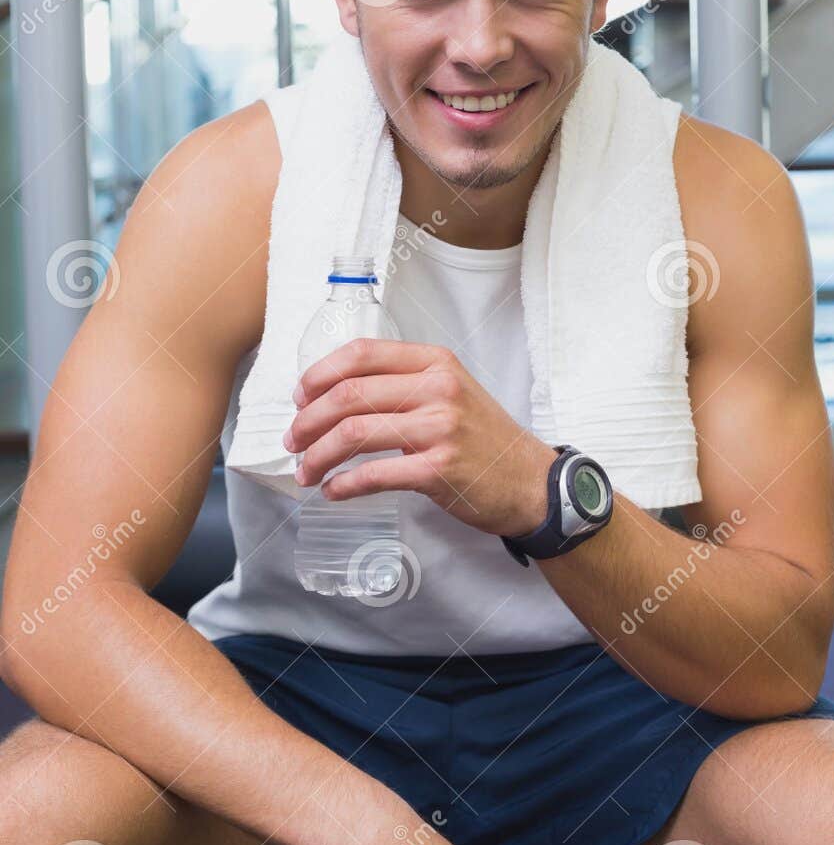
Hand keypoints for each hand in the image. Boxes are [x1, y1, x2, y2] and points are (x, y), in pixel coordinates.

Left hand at [283, 336, 557, 535]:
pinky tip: (333, 491)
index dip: (318, 375)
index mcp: (434, 362)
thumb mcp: (450, 391)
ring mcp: (440, 428)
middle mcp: (437, 388)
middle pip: (349, 394)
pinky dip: (343, 485)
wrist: (529, 481)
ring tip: (305, 471)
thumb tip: (333, 395)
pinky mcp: (439, 469)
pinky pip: (374, 475)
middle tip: (293, 440)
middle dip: (308, 420)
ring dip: (318, 455)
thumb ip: (402, 383)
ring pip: (355, 433)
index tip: (299, 397)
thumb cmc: (482, 438)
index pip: (361, 354)